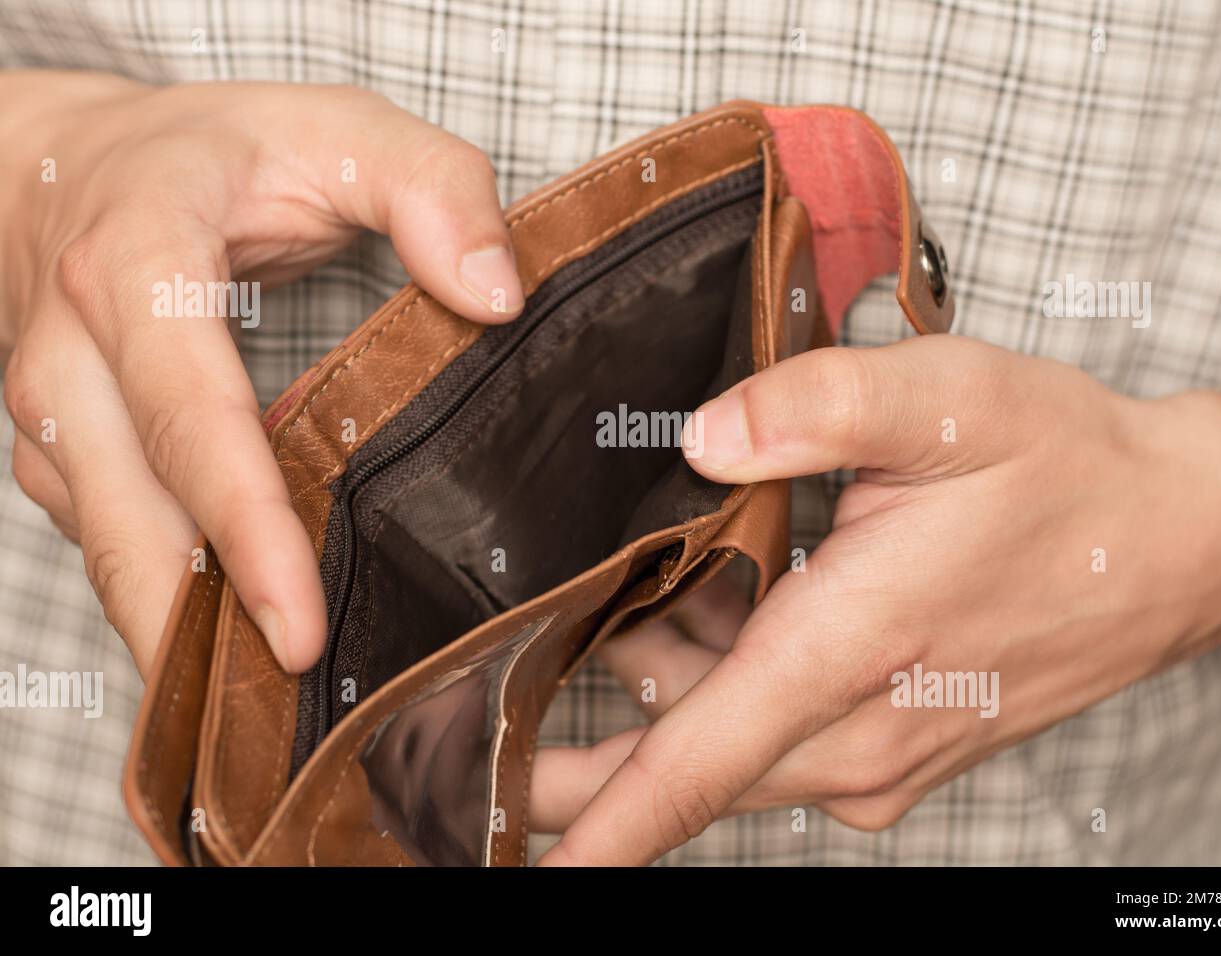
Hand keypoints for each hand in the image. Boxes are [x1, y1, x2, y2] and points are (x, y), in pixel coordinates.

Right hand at [0, 71, 522, 671]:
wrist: (65, 166)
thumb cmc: (211, 151)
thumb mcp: (334, 125)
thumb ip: (431, 188)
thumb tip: (496, 295)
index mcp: (135, 269)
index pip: (192, 419)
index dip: (246, 531)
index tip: (300, 629)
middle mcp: (70, 358)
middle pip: (130, 523)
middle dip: (202, 635)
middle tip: (293, 728)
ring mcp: (52, 419)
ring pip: (111, 553)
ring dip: (184, 639)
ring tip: (273, 723)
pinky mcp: (62, 458)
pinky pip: (117, 545)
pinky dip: (174, 605)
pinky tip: (238, 653)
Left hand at [533, 334, 1220, 863]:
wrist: (1177, 539)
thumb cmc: (1069, 470)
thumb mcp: (953, 398)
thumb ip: (822, 404)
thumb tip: (703, 435)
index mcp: (853, 646)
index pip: (696, 762)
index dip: (593, 823)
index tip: (506, 857)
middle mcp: (862, 730)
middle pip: (687, 764)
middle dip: (581, 758)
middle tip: (491, 731)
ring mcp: (883, 753)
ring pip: (729, 745)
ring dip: (665, 693)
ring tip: (641, 601)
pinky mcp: (899, 752)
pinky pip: (779, 742)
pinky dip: (728, 691)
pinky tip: (733, 610)